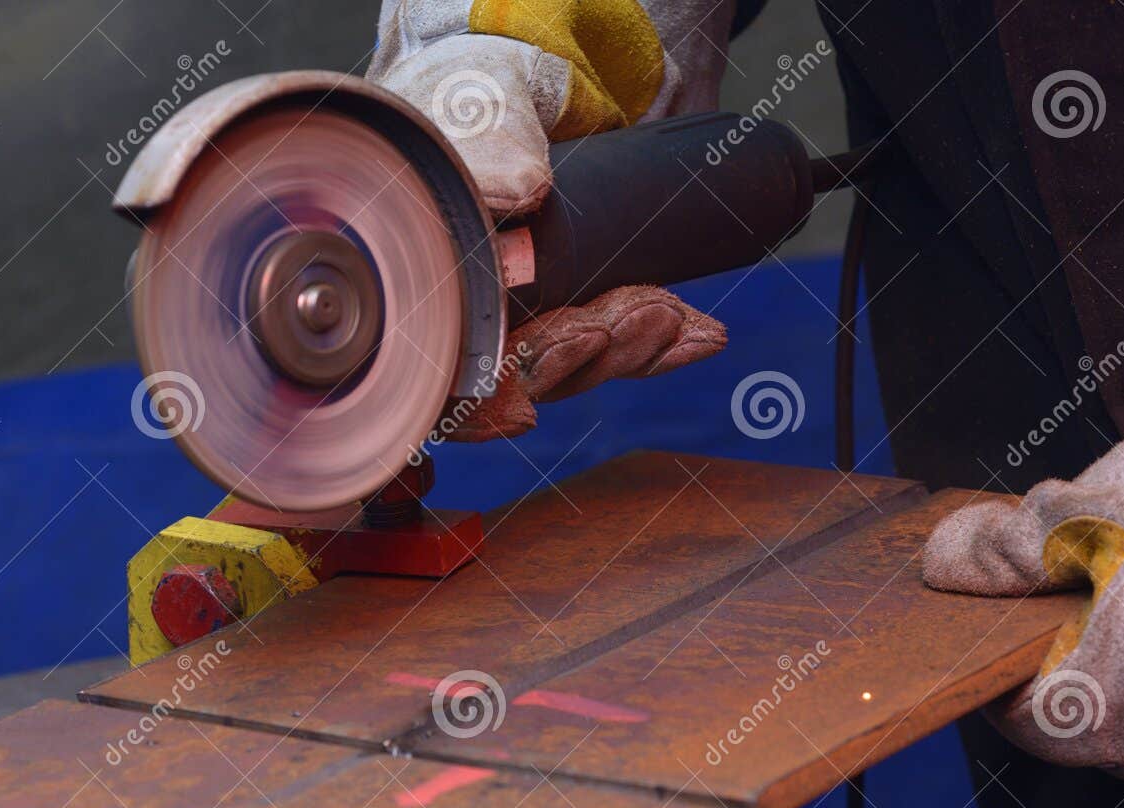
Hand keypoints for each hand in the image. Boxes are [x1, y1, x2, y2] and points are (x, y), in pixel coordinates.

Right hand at [367, 2, 729, 439]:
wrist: (529, 84)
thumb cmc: (473, 97)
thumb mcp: (473, 103)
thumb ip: (485, 141)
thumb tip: (520, 189)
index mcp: (422, 289)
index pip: (437, 378)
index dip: (475, 406)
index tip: (521, 403)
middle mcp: (472, 319)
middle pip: (516, 377)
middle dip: (574, 359)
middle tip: (617, 326)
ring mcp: (534, 320)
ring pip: (576, 366)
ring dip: (626, 350)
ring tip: (667, 315)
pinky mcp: (590, 308)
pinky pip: (625, 344)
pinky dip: (664, 343)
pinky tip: (701, 335)